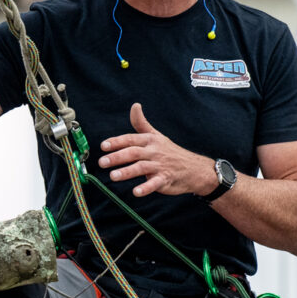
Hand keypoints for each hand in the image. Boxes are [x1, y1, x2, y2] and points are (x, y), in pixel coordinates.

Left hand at [97, 103, 211, 197]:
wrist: (194, 168)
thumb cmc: (170, 151)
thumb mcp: (156, 135)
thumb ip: (141, 123)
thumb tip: (135, 105)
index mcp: (150, 141)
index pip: (131, 139)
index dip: (116, 142)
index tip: (103, 146)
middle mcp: (154, 151)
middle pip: (133, 153)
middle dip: (117, 157)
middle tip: (102, 162)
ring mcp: (160, 165)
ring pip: (141, 168)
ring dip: (127, 172)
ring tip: (113, 176)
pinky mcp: (166, 179)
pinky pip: (155, 183)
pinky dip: (146, 188)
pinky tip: (136, 192)